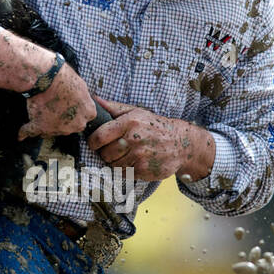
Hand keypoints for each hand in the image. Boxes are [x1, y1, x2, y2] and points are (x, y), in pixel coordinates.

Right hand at [17, 64, 95, 139]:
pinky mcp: (40, 128)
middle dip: (63, 119)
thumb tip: (78, 100)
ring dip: (47, 123)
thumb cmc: (64, 77)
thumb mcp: (81, 85)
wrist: (46, 77)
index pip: (85, 117)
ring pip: (52, 130)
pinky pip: (30, 132)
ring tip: (40, 110)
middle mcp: (76, 124)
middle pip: (69, 126)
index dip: (76, 112)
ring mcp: (59, 128)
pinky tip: (21, 134)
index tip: (70, 106)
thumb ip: (82, 98)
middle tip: (55, 107)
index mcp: (88, 112)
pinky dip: (25, 132)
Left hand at [88, 98, 208, 181]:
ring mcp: (139, 156)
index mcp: (129, 123)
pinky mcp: (144, 170)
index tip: (95, 143)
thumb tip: (95, 100)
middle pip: (104, 154)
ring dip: (116, 162)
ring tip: (127, 155)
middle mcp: (133, 139)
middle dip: (106, 153)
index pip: (99, 137)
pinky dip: (126, 170)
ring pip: (113, 165)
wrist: (180, 143)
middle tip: (114, 149)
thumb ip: (114, 108)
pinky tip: (135, 162)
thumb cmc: (155, 126)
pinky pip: (124, 174)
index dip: (93, 142)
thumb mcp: (137, 112)